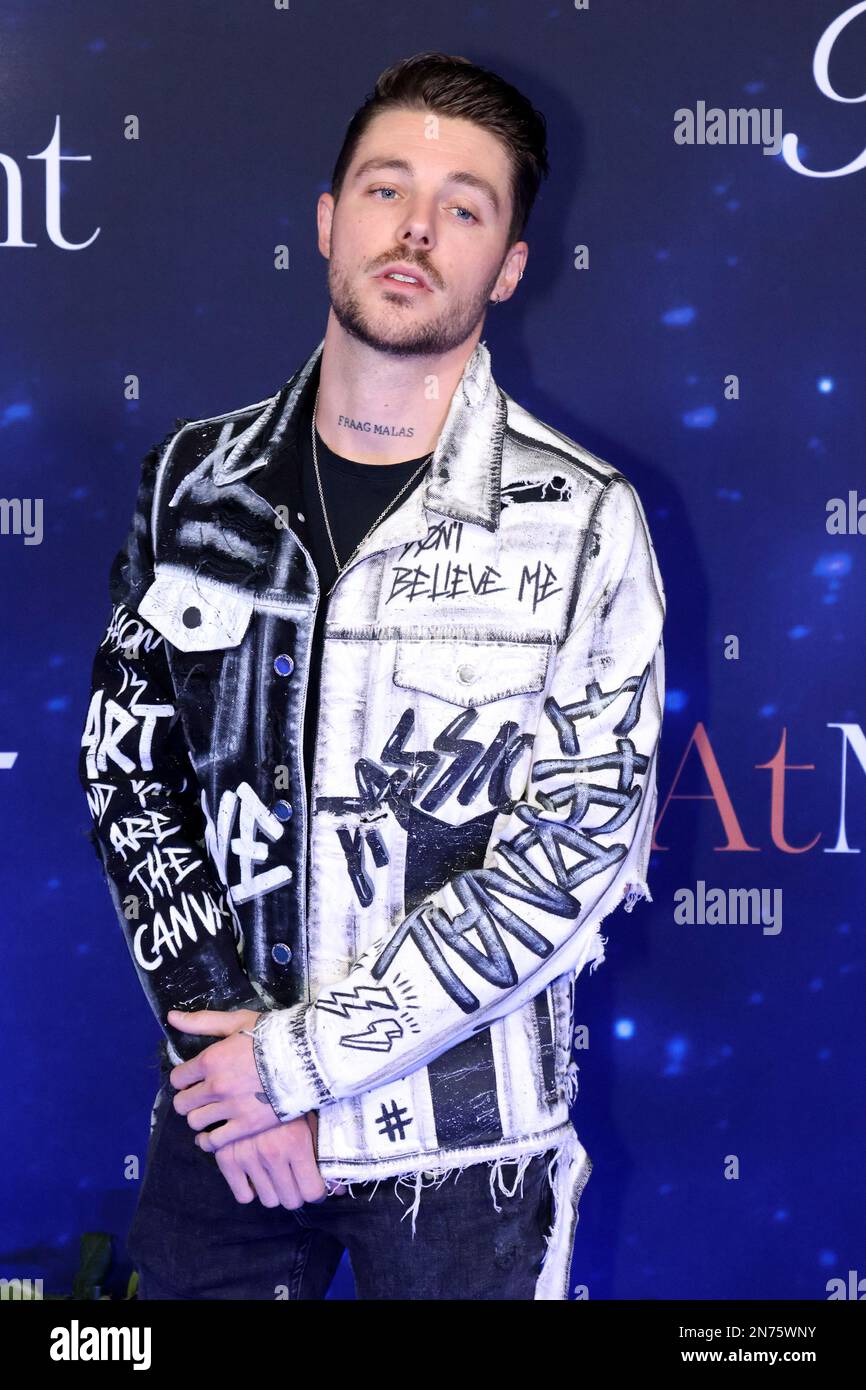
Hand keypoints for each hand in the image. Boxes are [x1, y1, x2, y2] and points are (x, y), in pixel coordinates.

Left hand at [167, 1007, 280, 1150]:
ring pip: (195, 1122)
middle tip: (200, 1097)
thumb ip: (202, 1021)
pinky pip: (214, 1142)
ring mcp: (230, 1109)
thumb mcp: (237, 1021)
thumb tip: (170, 1017)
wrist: (306, 1058)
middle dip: (188, 1099)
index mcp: (210, 1060)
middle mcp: (215, 1086)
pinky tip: (212, 1135)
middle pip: (181, 1104)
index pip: (177, 1078)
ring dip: (199, 1118)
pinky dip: (208, 1141)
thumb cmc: (271, 1036)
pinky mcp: (245, 1126)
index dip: (183, 1078)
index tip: (193, 1078)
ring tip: (210, 1113)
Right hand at [214, 1111, 348, 1207]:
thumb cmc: (288, 1099)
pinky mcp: (227, 1157)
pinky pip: (243, 1196)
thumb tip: (340, 1188)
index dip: (317, 1191)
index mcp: (296, 1142)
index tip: (315, 1185)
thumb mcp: (311, 1120)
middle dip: (297, 1192)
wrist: (252, 1078)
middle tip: (296, 1179)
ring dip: (275, 1191)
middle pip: (291, 1200)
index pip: (312, 1192)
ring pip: (269, 1200)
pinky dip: (250, 1189)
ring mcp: (247, 1156)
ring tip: (277, 1173)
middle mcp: (272, 1152)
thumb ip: (324, 1154)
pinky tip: (258, 1173)